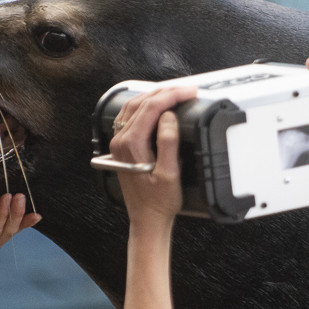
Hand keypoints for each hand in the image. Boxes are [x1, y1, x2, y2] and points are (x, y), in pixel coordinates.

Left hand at [110, 86, 195, 228]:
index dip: (172, 95)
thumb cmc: (158, 202)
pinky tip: (157, 104)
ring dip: (154, 95)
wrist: (147, 219)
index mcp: (131, 144)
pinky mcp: (122, 146)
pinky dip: (145, 105)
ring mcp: (118, 143)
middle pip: (141, 102)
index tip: (189, 93)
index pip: (151, 108)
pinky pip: (130, 116)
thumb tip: (168, 117)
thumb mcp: (169, 174)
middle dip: (165, 91)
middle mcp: (120, 141)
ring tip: (175, 92)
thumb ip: (168, 143)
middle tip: (187, 90)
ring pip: (133, 106)